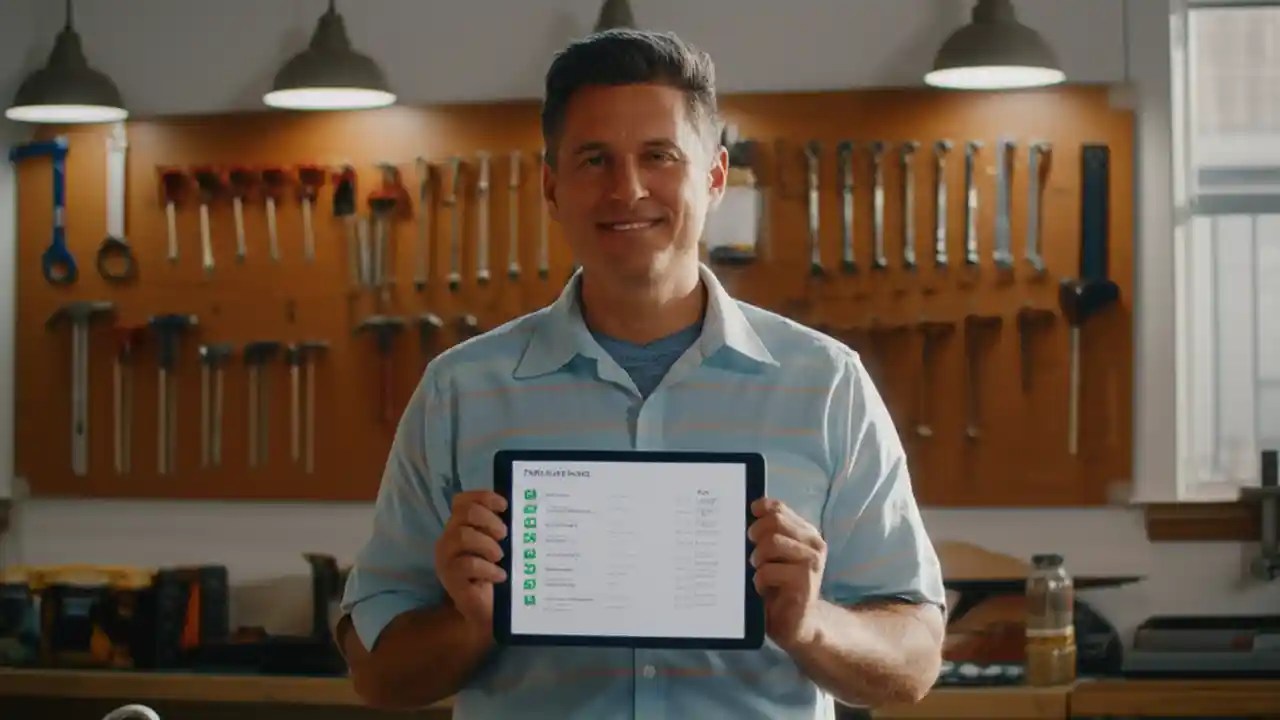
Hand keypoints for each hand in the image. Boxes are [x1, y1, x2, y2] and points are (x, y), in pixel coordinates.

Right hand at [434, 491, 507, 632]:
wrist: (486, 612)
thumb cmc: (495, 574)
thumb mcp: (500, 547)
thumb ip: (501, 529)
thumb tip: (522, 509)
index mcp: (460, 526)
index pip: (463, 500)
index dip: (483, 497)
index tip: (505, 506)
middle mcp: (449, 538)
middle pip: (465, 513)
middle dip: (489, 520)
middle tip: (504, 535)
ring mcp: (446, 558)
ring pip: (462, 536)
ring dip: (487, 544)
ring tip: (500, 557)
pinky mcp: (450, 578)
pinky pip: (466, 564)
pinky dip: (488, 568)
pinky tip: (500, 576)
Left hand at [748, 498, 825, 649]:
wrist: (797, 625)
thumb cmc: (781, 589)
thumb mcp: (774, 557)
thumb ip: (768, 536)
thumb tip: (749, 512)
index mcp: (806, 534)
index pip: (780, 508)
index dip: (761, 509)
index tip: (749, 517)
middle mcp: (813, 544)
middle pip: (774, 521)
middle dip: (755, 534)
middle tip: (752, 554)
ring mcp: (811, 562)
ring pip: (771, 543)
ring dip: (757, 559)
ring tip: (759, 572)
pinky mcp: (805, 581)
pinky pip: (768, 571)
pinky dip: (759, 581)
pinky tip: (763, 590)